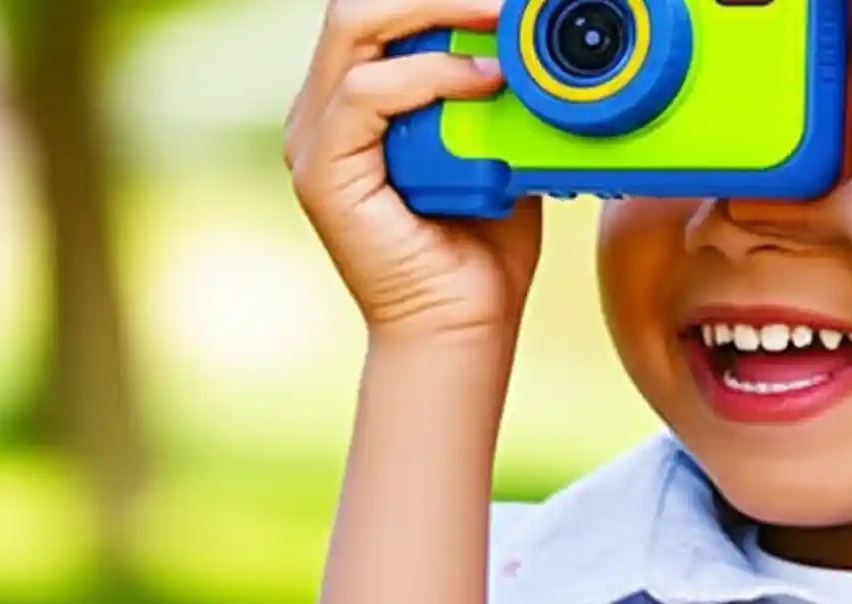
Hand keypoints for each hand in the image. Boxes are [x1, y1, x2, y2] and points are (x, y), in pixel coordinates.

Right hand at [284, 0, 541, 342]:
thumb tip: (537, 36)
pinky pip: (364, 93)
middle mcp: (324, 109)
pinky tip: (484, 82)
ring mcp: (314, 139)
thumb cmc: (481, 244)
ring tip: (503, 22)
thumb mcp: (497, 144)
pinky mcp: (321, 172)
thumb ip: (499, 90)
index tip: (507, 0)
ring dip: (437, 12)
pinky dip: (429, 77)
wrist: (461, 324)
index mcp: (357, 98)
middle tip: (503, 0)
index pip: (382, 10)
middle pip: (359, 3)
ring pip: (356, 27)